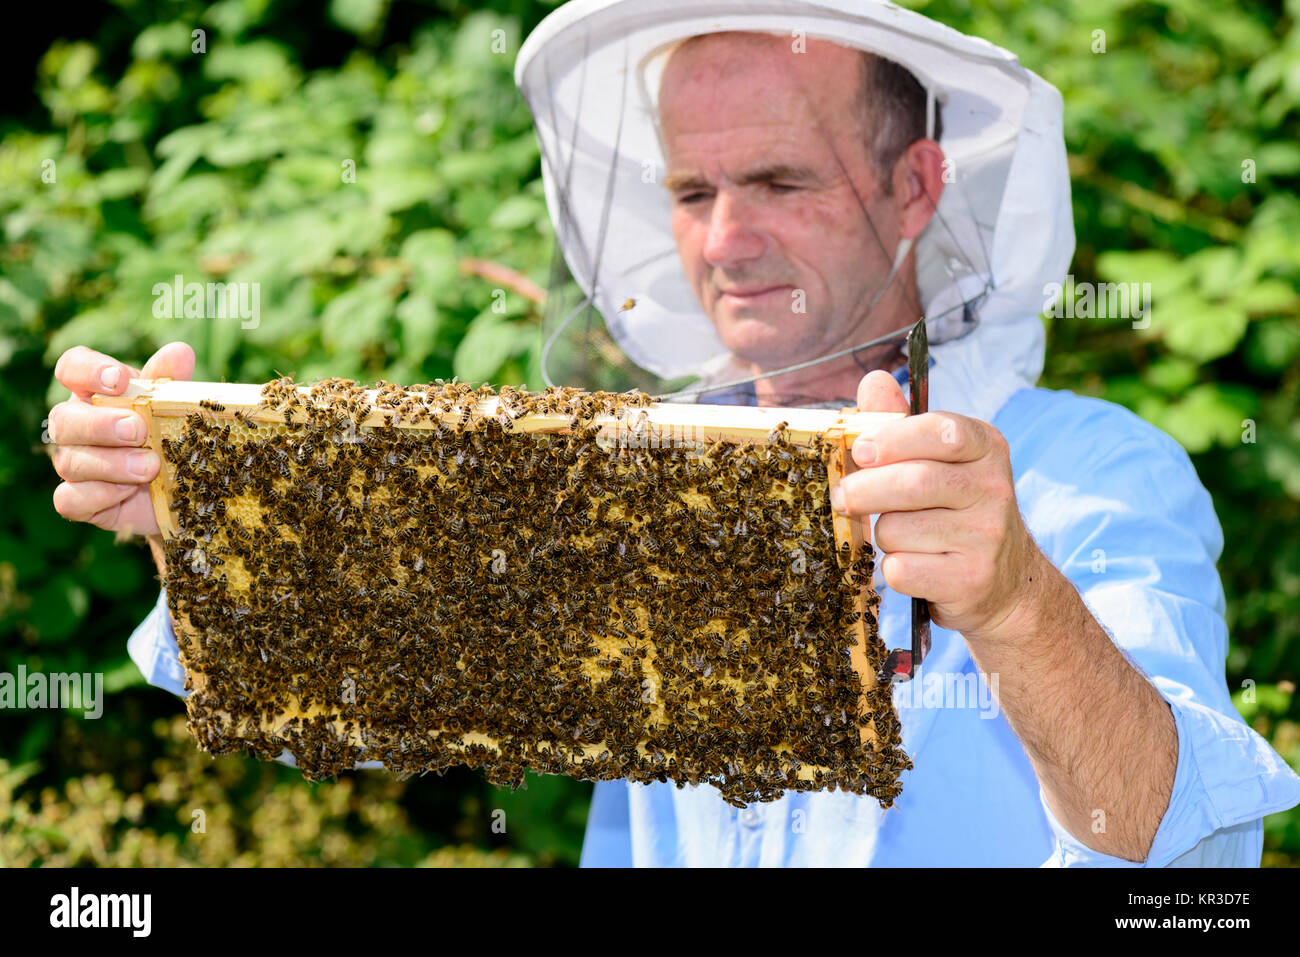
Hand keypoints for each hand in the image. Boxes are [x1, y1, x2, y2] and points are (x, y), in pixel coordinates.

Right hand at [49, 342, 194, 537]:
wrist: (181, 490)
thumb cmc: (172, 437)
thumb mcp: (175, 408)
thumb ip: (172, 382)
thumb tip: (180, 352)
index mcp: (95, 393)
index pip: (72, 367)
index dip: (88, 371)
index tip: (119, 381)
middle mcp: (76, 426)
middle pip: (63, 418)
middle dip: (101, 425)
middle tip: (139, 431)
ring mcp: (74, 464)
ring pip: (69, 460)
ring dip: (111, 463)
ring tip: (150, 466)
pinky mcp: (79, 500)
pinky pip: (70, 499)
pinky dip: (98, 495)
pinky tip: (127, 492)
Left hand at [832, 370, 1046, 640]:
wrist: (1003, 581)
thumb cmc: (954, 509)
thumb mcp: (938, 460)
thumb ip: (900, 421)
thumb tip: (873, 380)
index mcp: (986, 447)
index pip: (941, 432)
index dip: (892, 439)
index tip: (859, 450)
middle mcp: (995, 489)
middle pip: (913, 483)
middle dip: (863, 490)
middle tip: (843, 497)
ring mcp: (988, 537)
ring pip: (898, 530)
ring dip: (881, 534)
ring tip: (898, 535)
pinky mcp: (972, 581)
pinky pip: (902, 569)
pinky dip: (892, 569)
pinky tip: (912, 564)